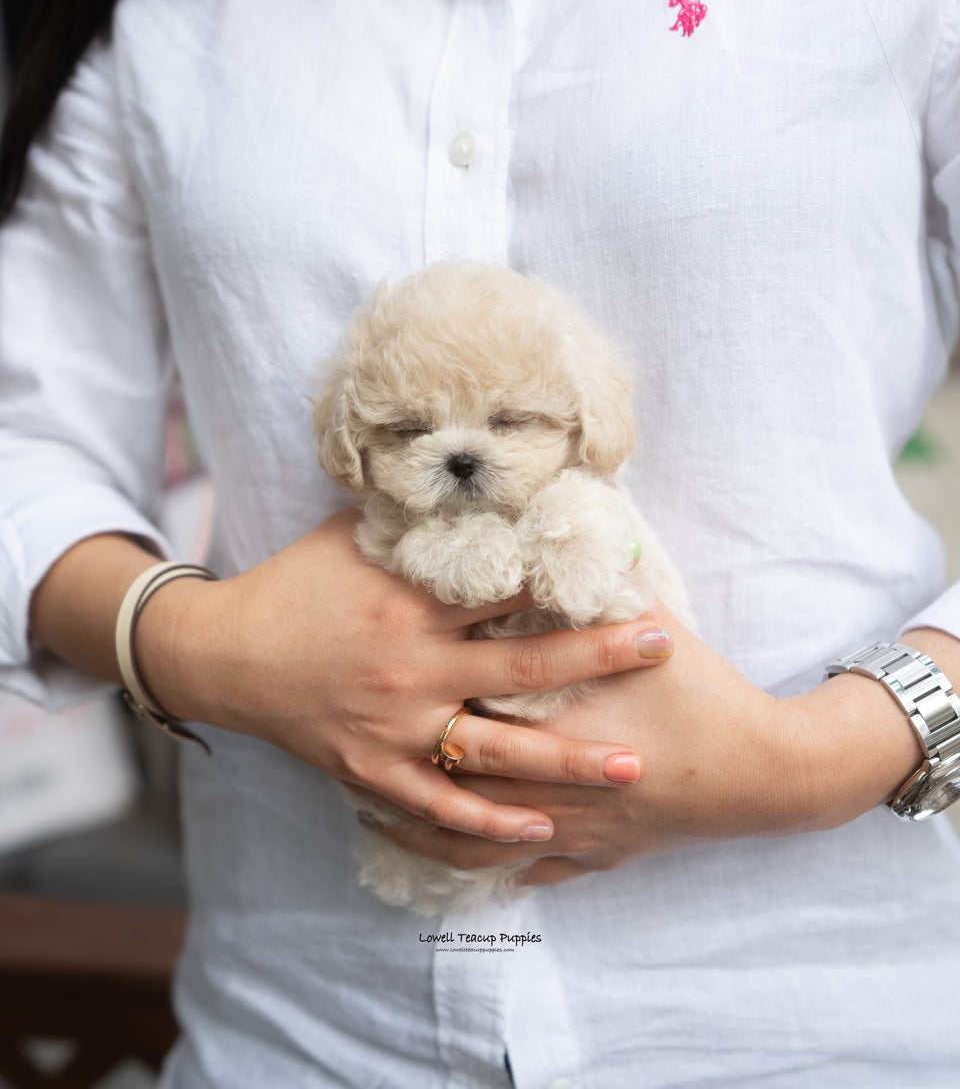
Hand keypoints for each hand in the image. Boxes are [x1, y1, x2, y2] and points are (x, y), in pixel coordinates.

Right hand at [133, 508, 675, 842]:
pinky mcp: (372, 770)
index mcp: (411, 604)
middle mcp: (413, 668)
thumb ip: (414, 515)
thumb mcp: (352, 535)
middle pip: (523, 669)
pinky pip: (439, 804)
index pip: (506, 590)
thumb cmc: (293, 584)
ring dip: (567, 760)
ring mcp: (395, 727)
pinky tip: (540, 830)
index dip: (567, 579)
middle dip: (597, 658)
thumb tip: (471, 477)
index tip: (621, 571)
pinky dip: (488, 821)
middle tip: (659, 649)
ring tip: (632, 765)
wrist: (222, 654)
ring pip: (497, 750)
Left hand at [367, 607, 924, 884]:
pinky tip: (439, 852)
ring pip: (464, 831)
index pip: (461, 691)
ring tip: (359, 799)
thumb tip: (564, 536)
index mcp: (546, 713)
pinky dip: (469, 859)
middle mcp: (541, 776)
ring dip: (411, 816)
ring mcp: (562, 826)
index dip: (413, 670)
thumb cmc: (705, 694)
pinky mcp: (586, 855)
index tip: (363, 648)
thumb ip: (599, 586)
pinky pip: (511, 867)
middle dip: (390, 745)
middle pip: (446, 762)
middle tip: (334, 723)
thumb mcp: (651, 627)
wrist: (766, 774)